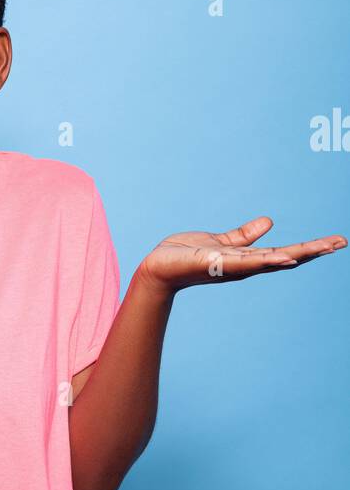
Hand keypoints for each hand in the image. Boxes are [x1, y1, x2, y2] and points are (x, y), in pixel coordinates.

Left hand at [137, 216, 346, 292]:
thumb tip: (269, 222)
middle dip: (314, 250)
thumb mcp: (221, 242)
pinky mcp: (217, 264)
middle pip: (287, 257)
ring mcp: (233, 267)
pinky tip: (287, 258)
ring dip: (299, 254)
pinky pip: (247, 262)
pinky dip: (267, 260)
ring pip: (272, 260)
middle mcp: (245, 266)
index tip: (334, 241)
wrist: (157, 267)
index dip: (310, 247)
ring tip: (324, 247)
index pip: (285, 252)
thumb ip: (244, 235)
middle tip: (341, 242)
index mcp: (247, 259)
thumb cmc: (185, 256)